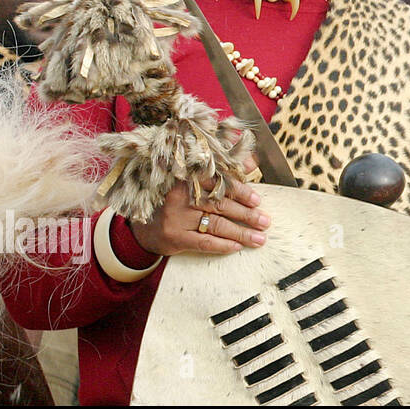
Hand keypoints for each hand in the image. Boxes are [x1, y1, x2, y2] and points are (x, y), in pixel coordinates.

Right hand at [129, 154, 270, 256]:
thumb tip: (252, 161)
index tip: (257, 200)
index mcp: (187, 177)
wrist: (144, 225)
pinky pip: (203, 242)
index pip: (219, 183)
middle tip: (264, 221)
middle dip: (246, 214)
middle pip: (221, 205)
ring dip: (240, 233)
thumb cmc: (176, 200)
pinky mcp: (174, 237)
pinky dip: (222, 245)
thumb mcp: (194, 181)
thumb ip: (222, 171)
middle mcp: (181, 196)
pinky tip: (236, 247)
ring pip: (216, 224)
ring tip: (259, 238)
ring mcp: (177, 217)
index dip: (240, 192)